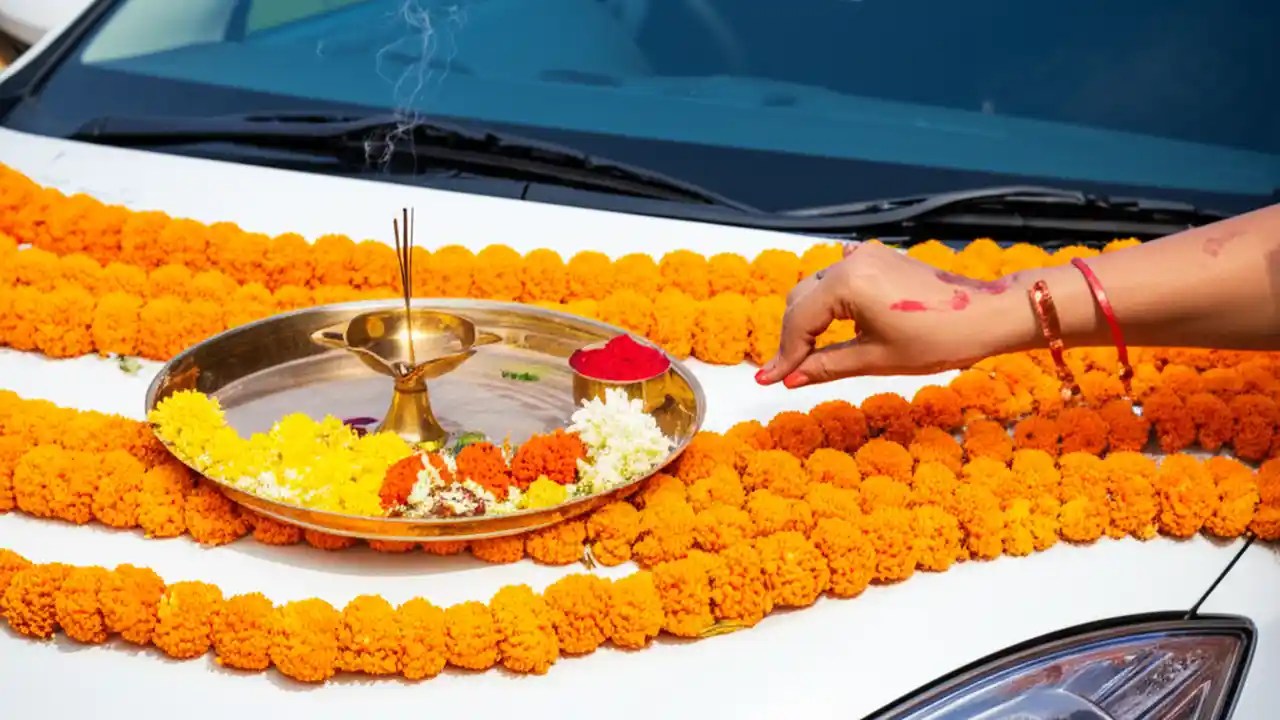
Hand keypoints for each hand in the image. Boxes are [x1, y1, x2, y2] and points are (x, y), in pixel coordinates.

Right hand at [756, 242, 1032, 387]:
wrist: (986, 315)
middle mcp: (849, 261)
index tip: (768, 381)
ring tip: (804, 355)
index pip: (799, 321)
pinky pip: (838, 278)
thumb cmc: (937, 340)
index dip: (784, 355)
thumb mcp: (876, 358)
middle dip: (792, 337)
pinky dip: (827, 303)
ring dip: (807, 320)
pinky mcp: (877, 258)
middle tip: (784, 372)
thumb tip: (788, 380)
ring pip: (816, 289)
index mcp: (847, 283)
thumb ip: (826, 366)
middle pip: (801, 301)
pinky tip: (826, 323)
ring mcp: (865, 256)